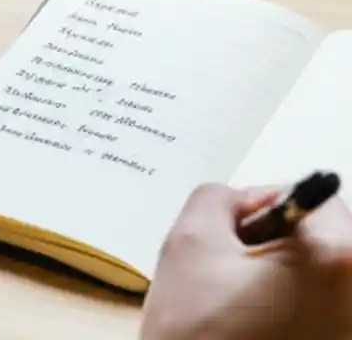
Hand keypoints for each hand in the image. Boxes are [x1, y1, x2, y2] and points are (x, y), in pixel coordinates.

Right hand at [141, 183, 351, 339]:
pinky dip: (289, 312)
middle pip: (326, 240)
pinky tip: (255, 331)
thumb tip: (240, 202)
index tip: (232, 237)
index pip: (313, 198)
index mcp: (337, 258)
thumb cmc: (198, 336)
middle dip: (275, 247)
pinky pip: (321, 311)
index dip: (264, 208)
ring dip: (281, 281)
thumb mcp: (188, 245)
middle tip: (231, 274)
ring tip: (239, 308)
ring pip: (322, 279)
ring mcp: (350, 326)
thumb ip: (216, 199)